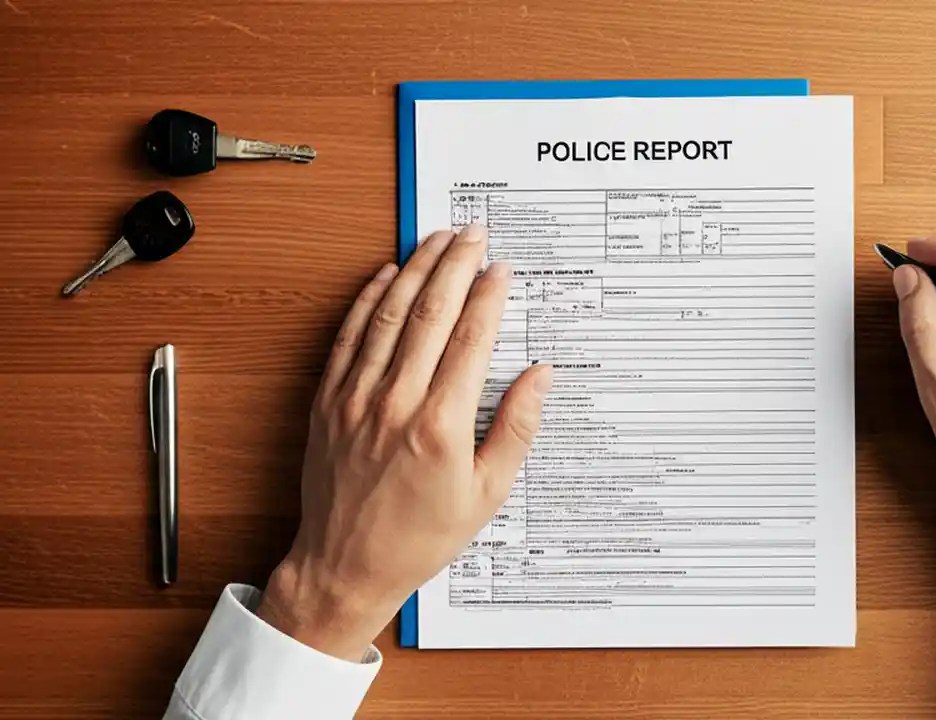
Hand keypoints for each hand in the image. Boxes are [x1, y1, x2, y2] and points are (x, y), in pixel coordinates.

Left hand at [257, 225, 552, 659]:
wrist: (345, 566)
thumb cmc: (420, 537)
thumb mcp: (487, 494)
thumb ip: (516, 428)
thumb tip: (539, 376)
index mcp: (441, 426)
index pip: (471, 340)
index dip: (489, 296)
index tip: (502, 269)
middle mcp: (396, 403)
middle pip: (431, 314)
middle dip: (456, 266)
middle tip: (473, 233)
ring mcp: (357, 399)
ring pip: (389, 315)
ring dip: (415, 270)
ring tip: (436, 240)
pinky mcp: (329, 402)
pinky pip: (350, 337)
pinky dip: (368, 300)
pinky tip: (385, 275)